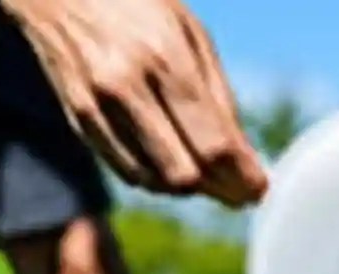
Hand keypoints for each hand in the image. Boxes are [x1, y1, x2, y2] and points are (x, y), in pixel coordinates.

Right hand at [1, 0, 266, 206]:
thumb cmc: (139, 7)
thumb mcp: (192, 34)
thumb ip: (218, 97)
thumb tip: (244, 158)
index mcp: (165, 56)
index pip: (212, 143)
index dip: (241, 177)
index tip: (259, 190)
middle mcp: (127, 85)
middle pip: (183, 173)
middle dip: (218, 188)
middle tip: (238, 187)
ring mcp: (97, 107)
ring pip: (154, 181)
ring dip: (188, 186)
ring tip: (207, 171)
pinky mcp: (79, 121)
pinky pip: (126, 172)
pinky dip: (155, 178)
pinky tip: (171, 163)